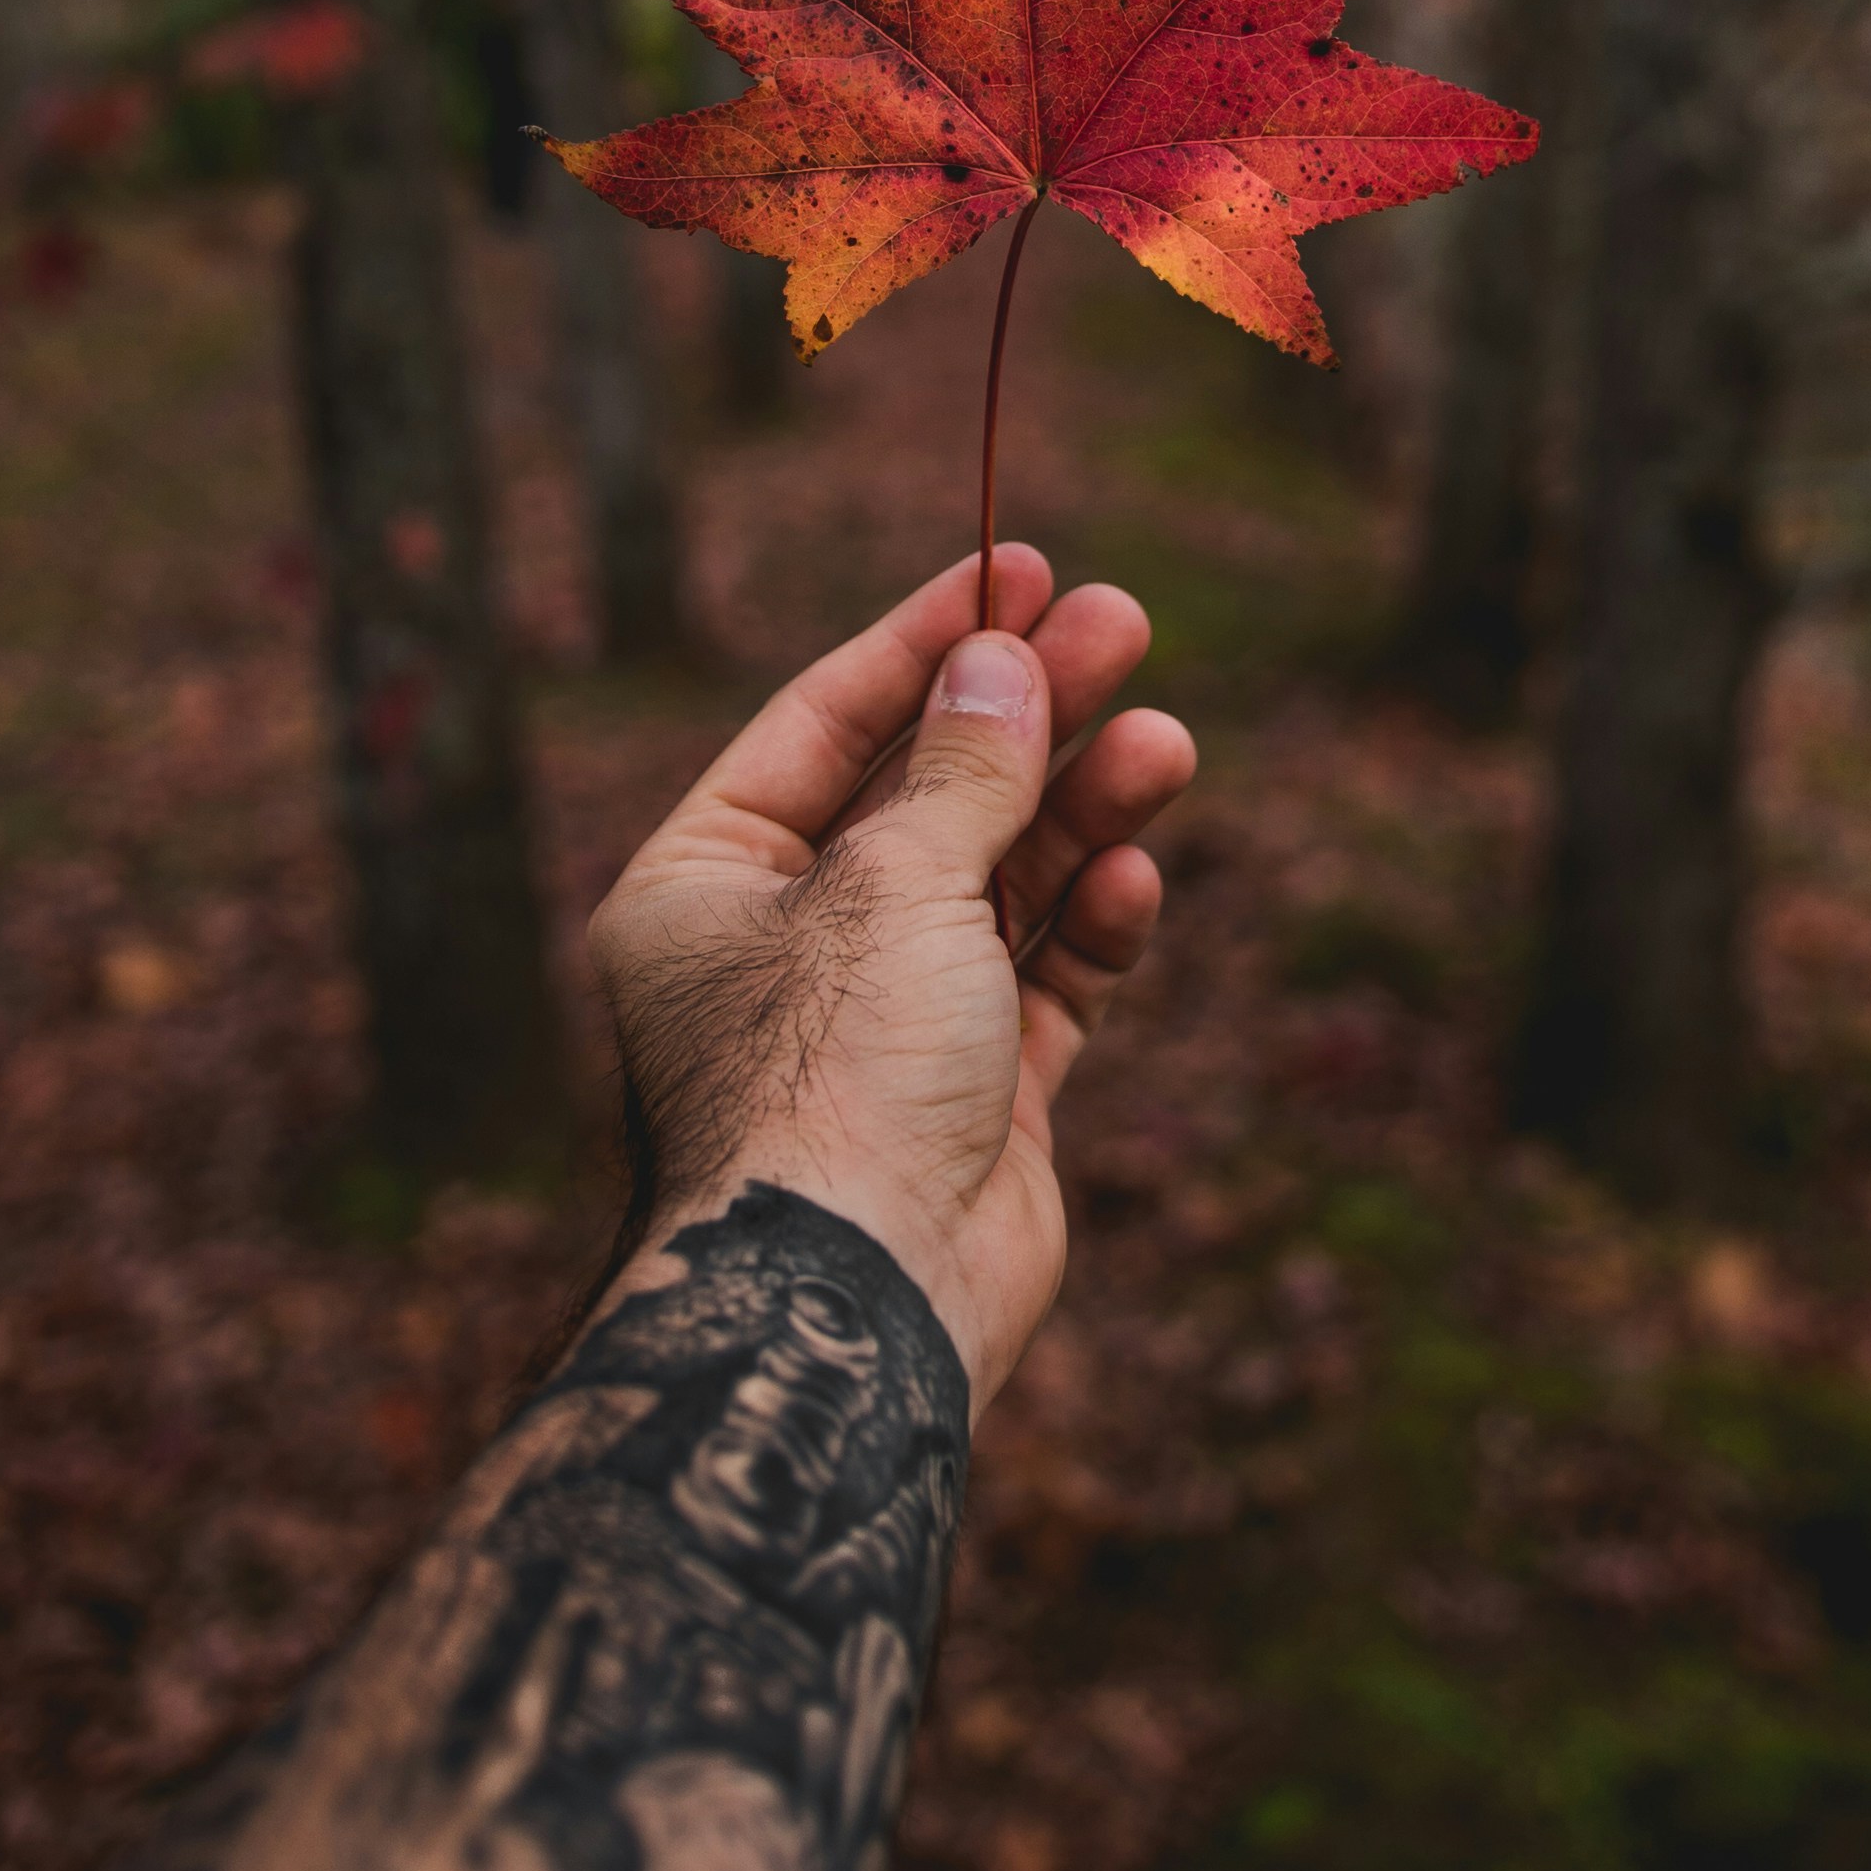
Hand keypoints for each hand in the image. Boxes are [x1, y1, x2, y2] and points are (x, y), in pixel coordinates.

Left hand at [587, 547, 1192, 1412]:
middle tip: (1125, 623)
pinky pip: (1041, 983)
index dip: (925, 640)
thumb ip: (965, 772)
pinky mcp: (975, 1099)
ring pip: (997, 881)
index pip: (823, 722)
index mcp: (704, 885)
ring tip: (1166, 742)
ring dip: (1079, 808)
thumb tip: (1004, 662)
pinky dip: (1088, 925)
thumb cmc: (829, 1079)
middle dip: (1027, 712)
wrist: (855, 1306)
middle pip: (925, 792)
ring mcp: (886, 1026)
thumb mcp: (893, 886)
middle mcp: (786, 949)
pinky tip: (1133, 875)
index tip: (1018, 564)